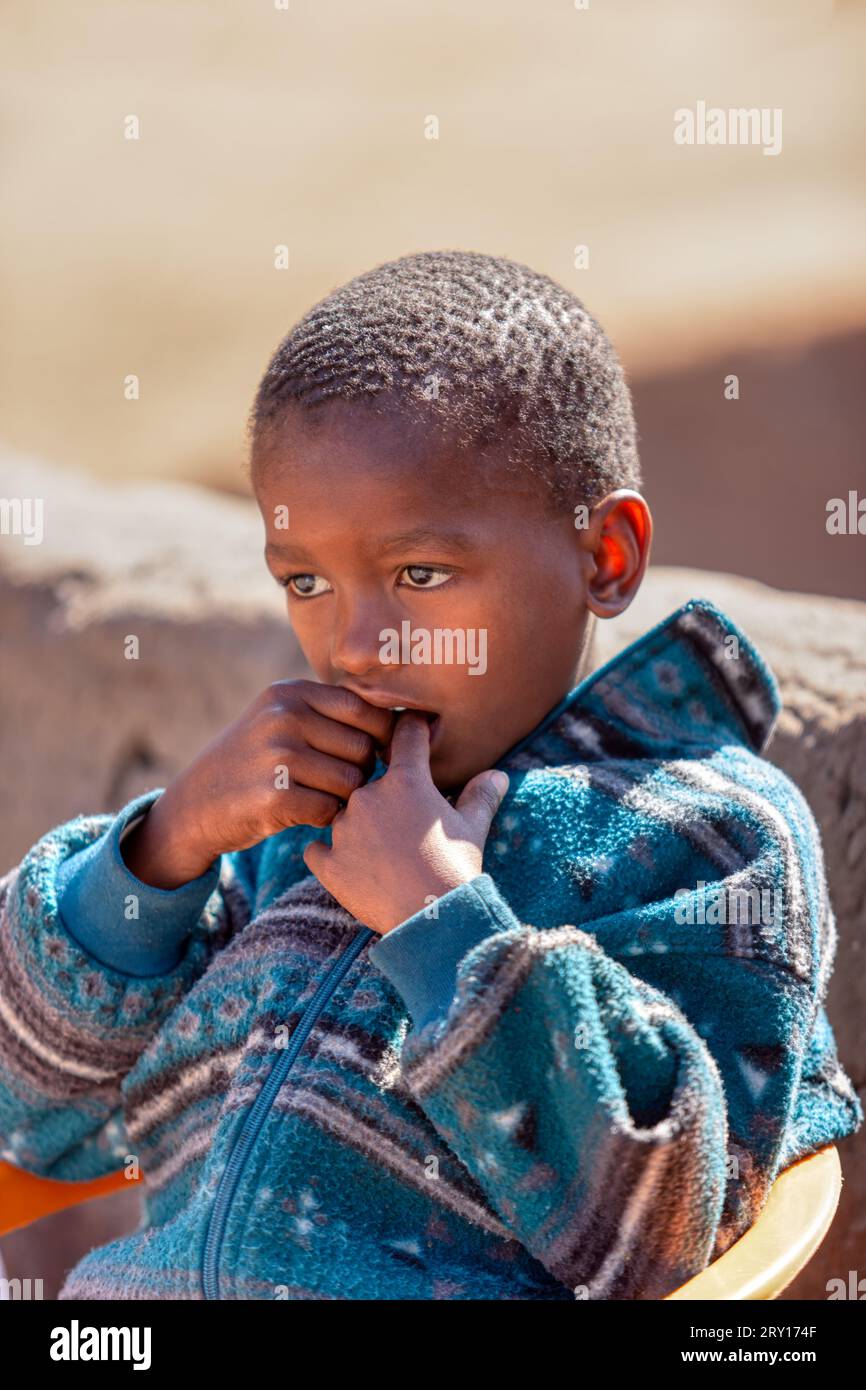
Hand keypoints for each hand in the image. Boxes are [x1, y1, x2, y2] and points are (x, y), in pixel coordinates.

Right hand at [120, 680, 395, 888]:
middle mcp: (284, 716)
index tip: (370, 757)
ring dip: (341, 798)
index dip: (380, 740)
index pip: (366, 711)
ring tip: (312, 795)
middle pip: (363, 750)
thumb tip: (413, 720)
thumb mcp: (282, 720)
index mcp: (292, 693)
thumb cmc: (256, 763)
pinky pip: (330, 810)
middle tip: (330, 783)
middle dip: (358, 773)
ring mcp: (276, 755)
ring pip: (351, 783)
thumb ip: (332, 714)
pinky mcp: (273, 796)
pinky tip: (299, 812)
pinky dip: (322, 818)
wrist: (195, 805)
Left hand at [302, 711, 508, 933]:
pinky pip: (318, 850)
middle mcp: (368, 796)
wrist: (434, 920)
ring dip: (359, 828)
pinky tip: (353, 868)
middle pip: (371, 781)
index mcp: (407, 780)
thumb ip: (481, 795)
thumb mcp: (473, 829)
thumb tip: (499, 774)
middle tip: (405, 828)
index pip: (406, 734)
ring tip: (384, 855)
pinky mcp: (328, 863)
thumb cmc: (457, 870)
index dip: (412, 730)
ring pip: (344, 815)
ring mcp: (343, 829)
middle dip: (386, 798)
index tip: (414, 732)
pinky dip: (330, 856)